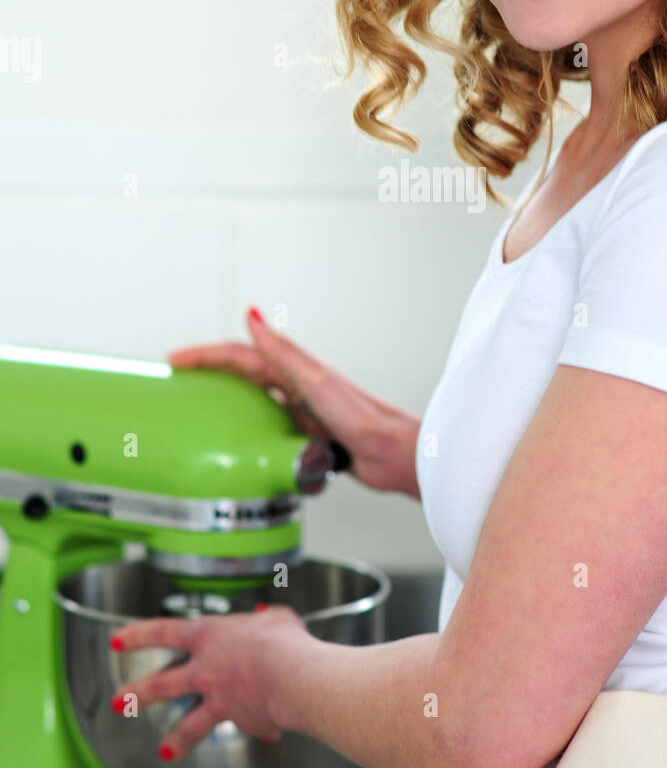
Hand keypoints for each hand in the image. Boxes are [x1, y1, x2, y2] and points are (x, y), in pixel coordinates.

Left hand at [108, 604, 310, 759]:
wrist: (290, 676)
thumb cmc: (281, 640)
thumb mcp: (273, 616)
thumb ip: (264, 617)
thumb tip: (264, 615)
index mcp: (207, 636)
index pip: (163, 632)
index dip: (138, 636)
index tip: (117, 643)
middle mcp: (205, 671)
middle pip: (161, 685)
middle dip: (136, 694)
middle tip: (118, 702)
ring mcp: (219, 700)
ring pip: (189, 724)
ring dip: (176, 739)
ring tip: (164, 752)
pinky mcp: (239, 722)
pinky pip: (249, 726)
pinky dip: (259, 728)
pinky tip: (269, 733)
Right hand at [167, 307, 419, 494]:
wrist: (392, 453)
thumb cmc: (362, 416)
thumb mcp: (314, 379)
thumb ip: (282, 351)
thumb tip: (252, 313)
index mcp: (294, 371)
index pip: (239, 355)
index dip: (204, 356)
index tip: (174, 360)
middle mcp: (297, 389)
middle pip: (243, 376)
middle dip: (209, 376)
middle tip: (178, 383)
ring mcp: (303, 414)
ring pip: (255, 405)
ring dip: (228, 405)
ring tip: (199, 415)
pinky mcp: (309, 440)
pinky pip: (270, 434)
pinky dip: (251, 438)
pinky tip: (243, 453)